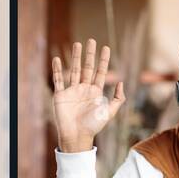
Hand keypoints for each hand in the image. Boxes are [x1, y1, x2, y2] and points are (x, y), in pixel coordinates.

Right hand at [51, 39, 125, 153]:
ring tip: (77, 44)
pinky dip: (57, 70)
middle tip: (91, 40)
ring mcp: (72, 91)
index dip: (104, 60)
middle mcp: (83, 89)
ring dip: (75, 57)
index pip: (100, 72)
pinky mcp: (60, 96)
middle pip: (87, 68)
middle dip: (89, 54)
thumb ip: (118, 99)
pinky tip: (56, 60)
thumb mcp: (109, 113)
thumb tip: (121, 82)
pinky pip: (58, 80)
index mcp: (95, 92)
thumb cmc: (93, 127)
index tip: (106, 47)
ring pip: (73, 70)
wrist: (76, 137)